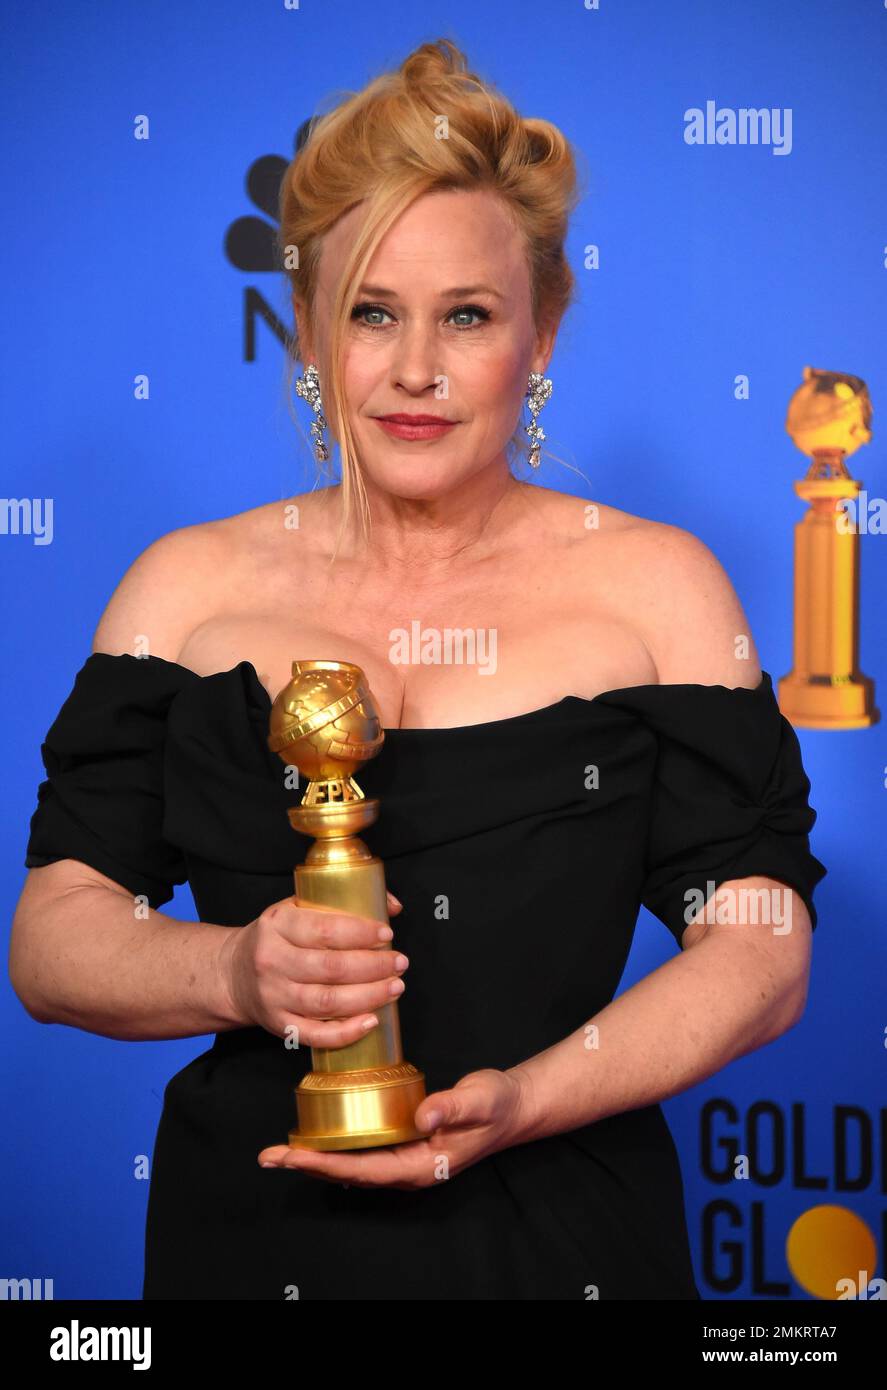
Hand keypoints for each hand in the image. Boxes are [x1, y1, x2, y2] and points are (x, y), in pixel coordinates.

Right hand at [217, 889, 408, 1046]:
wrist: (232, 974)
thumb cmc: (276, 938)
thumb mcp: (297, 909)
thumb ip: (341, 903)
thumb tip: (392, 906)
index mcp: (277, 925)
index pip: (324, 929)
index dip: (360, 932)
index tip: (386, 933)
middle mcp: (272, 961)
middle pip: (331, 968)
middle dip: (373, 966)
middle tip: (400, 962)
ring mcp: (274, 996)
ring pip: (327, 1002)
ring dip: (368, 996)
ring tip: (395, 987)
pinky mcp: (279, 1026)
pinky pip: (316, 1035)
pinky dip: (347, 1032)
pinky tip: (372, 1021)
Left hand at [257, 1066, 534, 1189]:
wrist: (514, 1107)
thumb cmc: (496, 1105)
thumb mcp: (480, 1100)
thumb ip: (453, 1106)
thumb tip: (421, 1115)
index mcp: (421, 1165)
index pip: (363, 1169)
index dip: (325, 1163)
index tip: (292, 1155)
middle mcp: (408, 1168)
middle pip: (349, 1173)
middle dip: (308, 1164)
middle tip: (270, 1155)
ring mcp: (405, 1159)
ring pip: (352, 1164)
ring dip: (317, 1158)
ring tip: (282, 1150)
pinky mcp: (403, 1144)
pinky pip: (363, 1150)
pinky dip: (336, 1146)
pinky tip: (318, 1136)